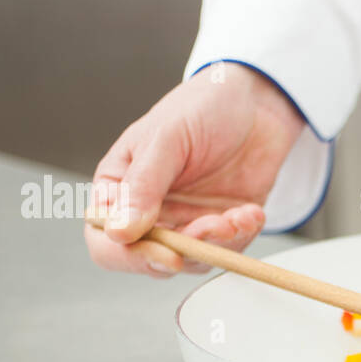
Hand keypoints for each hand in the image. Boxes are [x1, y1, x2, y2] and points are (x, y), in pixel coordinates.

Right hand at [85, 63, 304, 276]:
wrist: (255, 101)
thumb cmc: (201, 107)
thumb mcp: (166, 137)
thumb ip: (142, 185)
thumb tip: (118, 231)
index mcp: (118, 188)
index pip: (105, 239)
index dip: (130, 256)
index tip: (165, 254)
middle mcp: (149, 211)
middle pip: (149, 258)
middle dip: (185, 252)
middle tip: (213, 228)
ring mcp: (186, 221)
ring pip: (192, 260)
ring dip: (217, 245)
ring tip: (237, 217)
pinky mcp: (221, 225)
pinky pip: (228, 249)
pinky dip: (241, 236)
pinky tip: (250, 213)